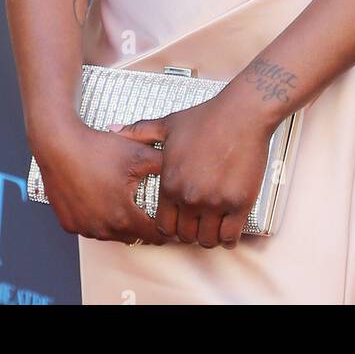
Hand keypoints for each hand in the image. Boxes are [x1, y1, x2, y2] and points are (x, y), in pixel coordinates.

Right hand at [32, 119, 170, 244]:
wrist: (60, 145)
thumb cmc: (98, 149)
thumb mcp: (138, 153)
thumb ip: (164, 164)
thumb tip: (183, 169)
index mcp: (124, 216)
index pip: (154, 235)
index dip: (166, 227)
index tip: (171, 219)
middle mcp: (103, 229)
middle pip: (134, 236)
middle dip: (144, 225)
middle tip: (149, 210)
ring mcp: (84, 228)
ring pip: (111, 234)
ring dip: (120, 223)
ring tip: (125, 202)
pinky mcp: (69, 224)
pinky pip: (90, 228)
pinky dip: (98, 219)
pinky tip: (102, 201)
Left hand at [114, 97, 272, 248]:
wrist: (242, 113)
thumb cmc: (206, 117)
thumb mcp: (168, 124)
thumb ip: (138, 132)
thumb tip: (112, 129)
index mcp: (170, 183)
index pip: (163, 226)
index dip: (171, 225)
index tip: (180, 218)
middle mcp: (189, 197)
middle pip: (185, 235)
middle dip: (190, 231)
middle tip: (197, 222)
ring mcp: (215, 202)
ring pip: (207, 239)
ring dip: (209, 235)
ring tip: (213, 224)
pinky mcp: (239, 204)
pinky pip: (230, 236)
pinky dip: (228, 237)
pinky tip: (229, 227)